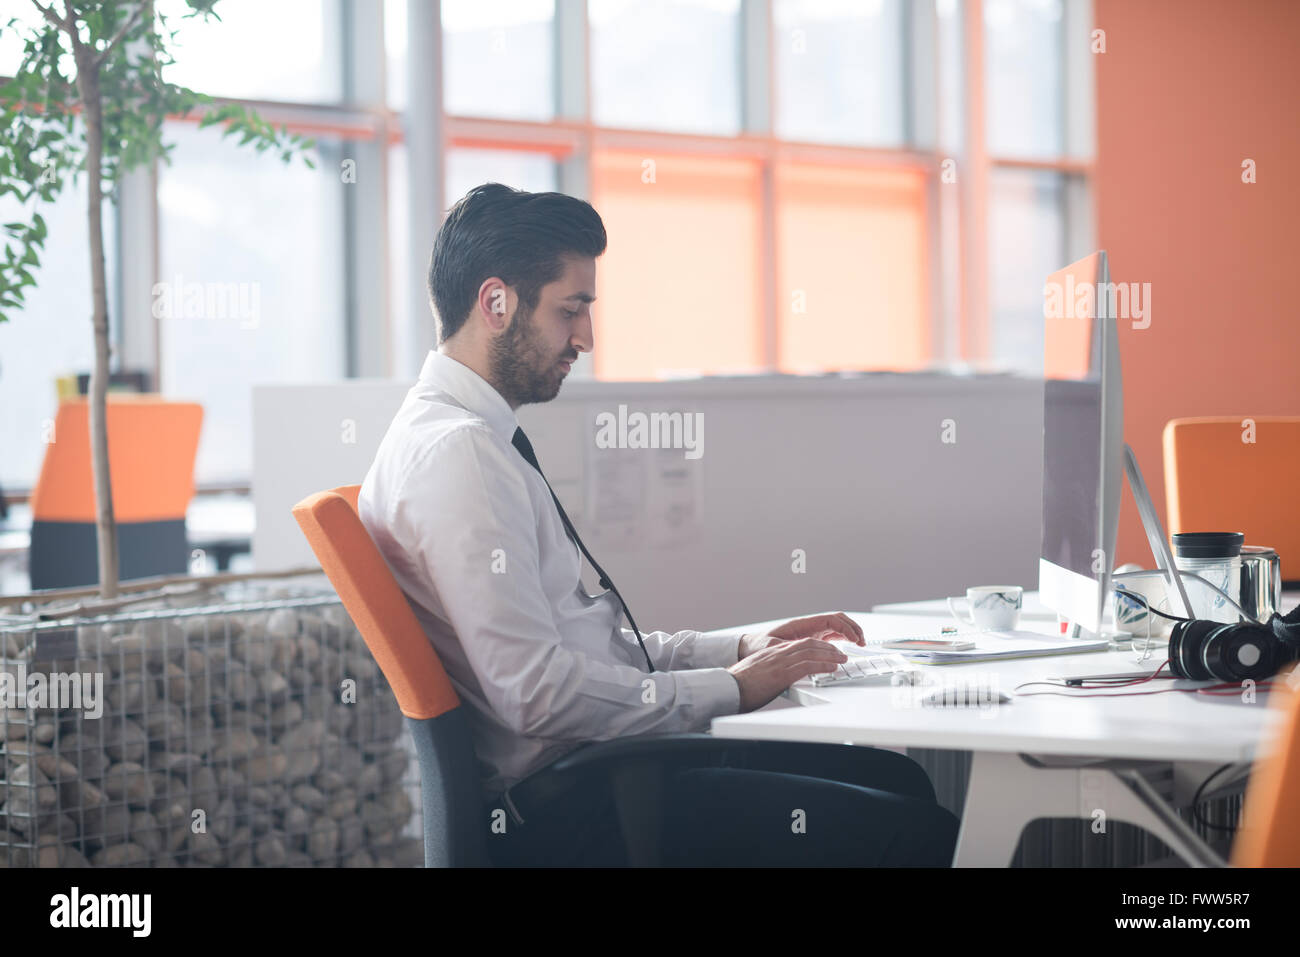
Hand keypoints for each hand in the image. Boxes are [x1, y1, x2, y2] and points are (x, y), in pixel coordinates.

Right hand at [726, 637, 848, 711]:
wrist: (728, 688)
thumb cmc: (739, 685)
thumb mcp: (756, 673)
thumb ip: (769, 672)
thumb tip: (775, 680)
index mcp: (772, 653)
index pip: (799, 644)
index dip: (816, 646)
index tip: (826, 651)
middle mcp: (778, 653)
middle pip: (809, 644)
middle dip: (827, 648)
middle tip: (840, 653)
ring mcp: (781, 662)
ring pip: (812, 651)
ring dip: (830, 655)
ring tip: (842, 659)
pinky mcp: (783, 673)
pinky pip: (808, 665)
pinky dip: (823, 665)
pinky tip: (832, 667)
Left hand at [737, 612, 864, 659]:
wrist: (753, 647)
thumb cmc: (760, 645)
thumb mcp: (773, 646)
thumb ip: (788, 647)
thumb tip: (803, 648)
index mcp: (803, 624)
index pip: (831, 620)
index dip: (845, 628)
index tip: (854, 639)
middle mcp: (810, 626)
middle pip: (838, 620)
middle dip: (853, 628)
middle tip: (862, 642)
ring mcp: (813, 632)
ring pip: (838, 627)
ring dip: (851, 633)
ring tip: (860, 644)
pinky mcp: (813, 640)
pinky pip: (833, 636)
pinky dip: (844, 639)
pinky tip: (849, 647)